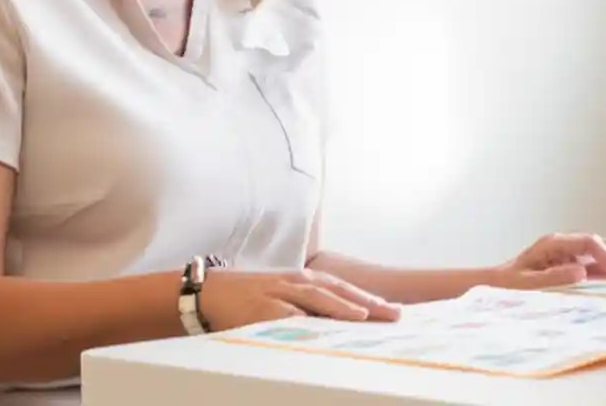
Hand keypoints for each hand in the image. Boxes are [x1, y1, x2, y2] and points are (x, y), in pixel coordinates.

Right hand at [200, 269, 401, 330]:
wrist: (209, 292)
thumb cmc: (251, 296)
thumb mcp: (285, 296)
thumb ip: (311, 306)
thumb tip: (341, 321)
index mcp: (305, 279)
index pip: (344, 288)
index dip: (370, 298)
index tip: (396, 310)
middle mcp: (296, 282)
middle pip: (338, 290)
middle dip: (368, 302)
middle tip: (395, 314)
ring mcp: (279, 292)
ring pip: (316, 297)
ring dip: (341, 306)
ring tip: (365, 315)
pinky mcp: (260, 307)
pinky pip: (285, 314)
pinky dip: (304, 319)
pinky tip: (319, 327)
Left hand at [495, 233, 605, 289]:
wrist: (495, 285)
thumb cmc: (508, 284)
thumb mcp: (528, 283)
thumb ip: (554, 277)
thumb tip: (583, 271)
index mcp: (554, 243)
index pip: (589, 243)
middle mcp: (564, 244)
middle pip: (601, 244)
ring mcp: (568, 253)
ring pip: (602, 254)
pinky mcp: (570, 264)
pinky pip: (596, 266)